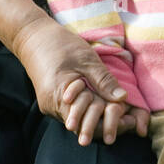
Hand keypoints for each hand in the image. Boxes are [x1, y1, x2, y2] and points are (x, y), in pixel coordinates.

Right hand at [13, 15, 138, 144]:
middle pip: (83, 126)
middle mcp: (53, 107)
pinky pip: (74, 112)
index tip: (130, 122)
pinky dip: (90, 110)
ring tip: (124, 116)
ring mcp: (52, 106)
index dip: (109, 124)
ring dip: (99, 118)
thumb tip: (123, 99)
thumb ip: (103, 80)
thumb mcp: (86, 59)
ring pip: (79, 120)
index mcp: (60, 97)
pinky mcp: (53, 102)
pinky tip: (105, 106)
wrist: (31, 37)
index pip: (87, 122)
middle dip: (107, 125)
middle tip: (131, 123)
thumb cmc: (59, 45)